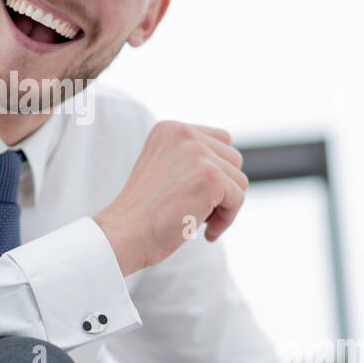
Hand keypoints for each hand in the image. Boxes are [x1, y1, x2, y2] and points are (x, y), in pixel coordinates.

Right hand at [93, 120, 247, 274]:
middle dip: (223, 189)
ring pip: (239, 180)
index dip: (215, 172)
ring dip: (225, 206)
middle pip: (233, 159)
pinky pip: (238, 198)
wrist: (124, 234)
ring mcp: (197, 153)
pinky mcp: (211, 176)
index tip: (196, 196)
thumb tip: (231, 170)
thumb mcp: (164, 171)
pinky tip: (205, 232)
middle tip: (198, 211)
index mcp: (169, 129)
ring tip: (199, 221)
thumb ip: (191, 160)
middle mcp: (183, 133)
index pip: (219, 141)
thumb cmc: (143, 213)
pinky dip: (226, 220)